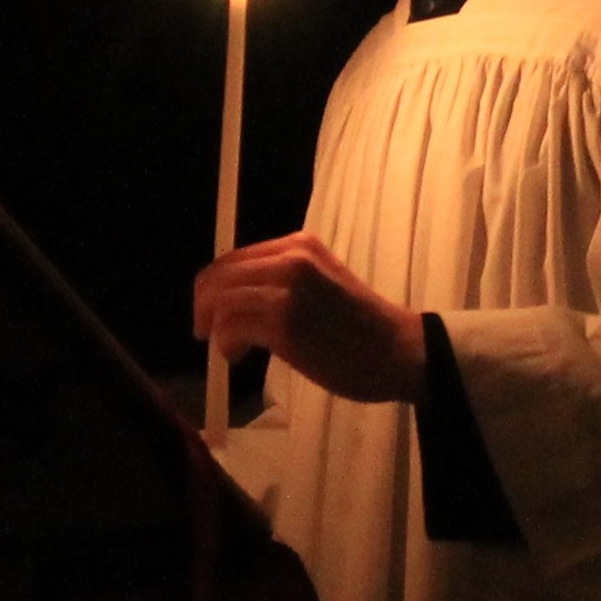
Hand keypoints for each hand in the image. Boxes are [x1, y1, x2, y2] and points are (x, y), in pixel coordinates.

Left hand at [194, 232, 426, 403]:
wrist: (397, 350)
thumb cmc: (362, 326)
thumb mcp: (323, 283)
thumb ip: (285, 281)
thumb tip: (238, 299)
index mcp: (301, 245)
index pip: (237, 257)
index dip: (214, 284)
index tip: (210, 309)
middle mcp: (292, 259)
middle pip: (222, 274)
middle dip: (204, 304)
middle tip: (202, 330)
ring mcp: (287, 290)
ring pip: (223, 300)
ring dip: (216, 327)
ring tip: (228, 349)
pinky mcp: (284, 323)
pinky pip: (232, 327)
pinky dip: (226, 343)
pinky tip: (237, 356)